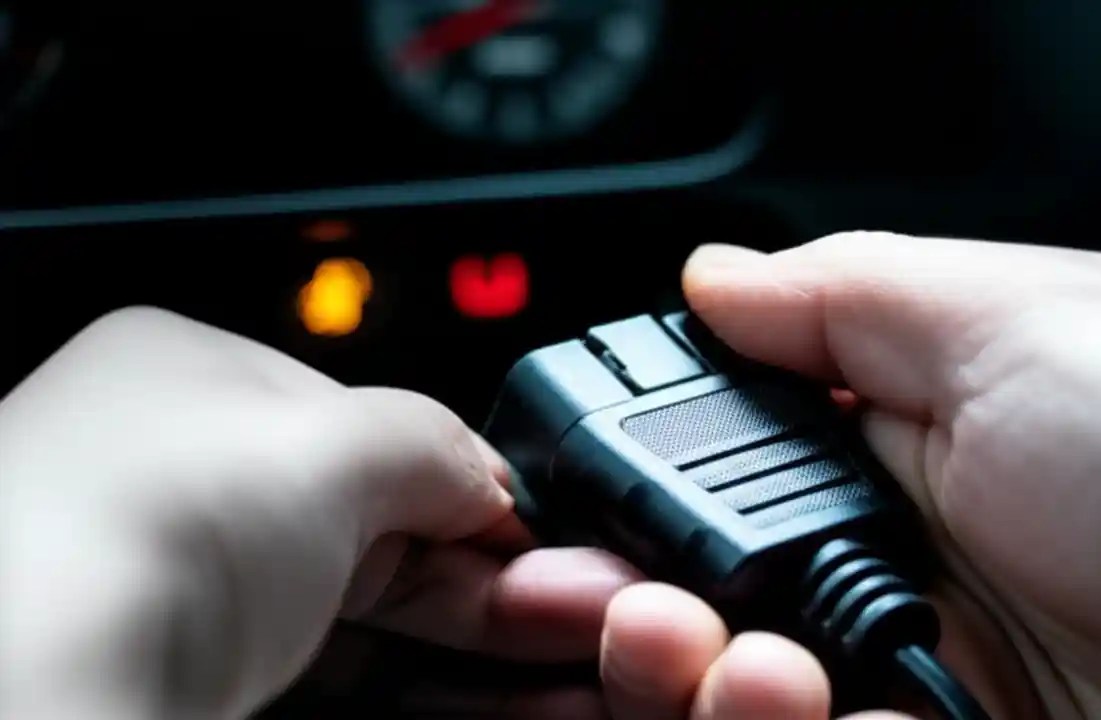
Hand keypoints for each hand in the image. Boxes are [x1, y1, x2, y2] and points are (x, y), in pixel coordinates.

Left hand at [0, 307, 858, 719]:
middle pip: (388, 542)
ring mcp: (186, 599)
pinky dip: (433, 702)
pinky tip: (508, 710)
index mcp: (198, 384)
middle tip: (600, 624)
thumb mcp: (333, 442)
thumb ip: (439, 444)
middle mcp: (187, 487)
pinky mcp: (196, 690)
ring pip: (375, 632)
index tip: (565, 550)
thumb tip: (499, 480)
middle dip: (505, 588)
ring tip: (586, 681)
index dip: (484, 497)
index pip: (383, 441)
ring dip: (489, 658)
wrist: (27, 686)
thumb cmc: (128, 530)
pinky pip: (346, 689)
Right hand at [681, 233, 1100, 718]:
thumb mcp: (1032, 330)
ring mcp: (939, 675)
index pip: (718, 466)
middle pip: (719, 599)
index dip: (641, 497)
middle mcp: (914, 558)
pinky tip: (822, 714)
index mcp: (912, 437)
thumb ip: (849, 300)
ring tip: (744, 673)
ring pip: (754, 698)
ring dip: (704, 691)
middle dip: (648, 616)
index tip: (583, 524)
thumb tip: (713, 278)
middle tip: (641, 617)